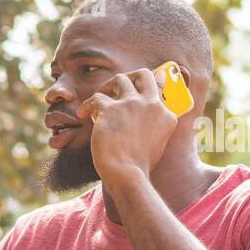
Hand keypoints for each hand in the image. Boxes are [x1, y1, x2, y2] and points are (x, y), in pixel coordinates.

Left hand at [76, 68, 176, 190]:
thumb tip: (138, 123)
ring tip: (99, 100)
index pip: (157, 94)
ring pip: (120, 79)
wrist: (127, 175)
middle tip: (118, 87)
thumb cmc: (138, 167)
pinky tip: (83, 114)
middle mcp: (152, 105)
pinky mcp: (111, 109)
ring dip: (108, 87)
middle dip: (131, 77)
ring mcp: (132, 104)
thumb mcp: (155, 145)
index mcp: (166, 116)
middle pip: (145, 75)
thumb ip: (151, 128)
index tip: (131, 102)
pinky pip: (97, 98)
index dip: (142, 96)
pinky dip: (87, 105)